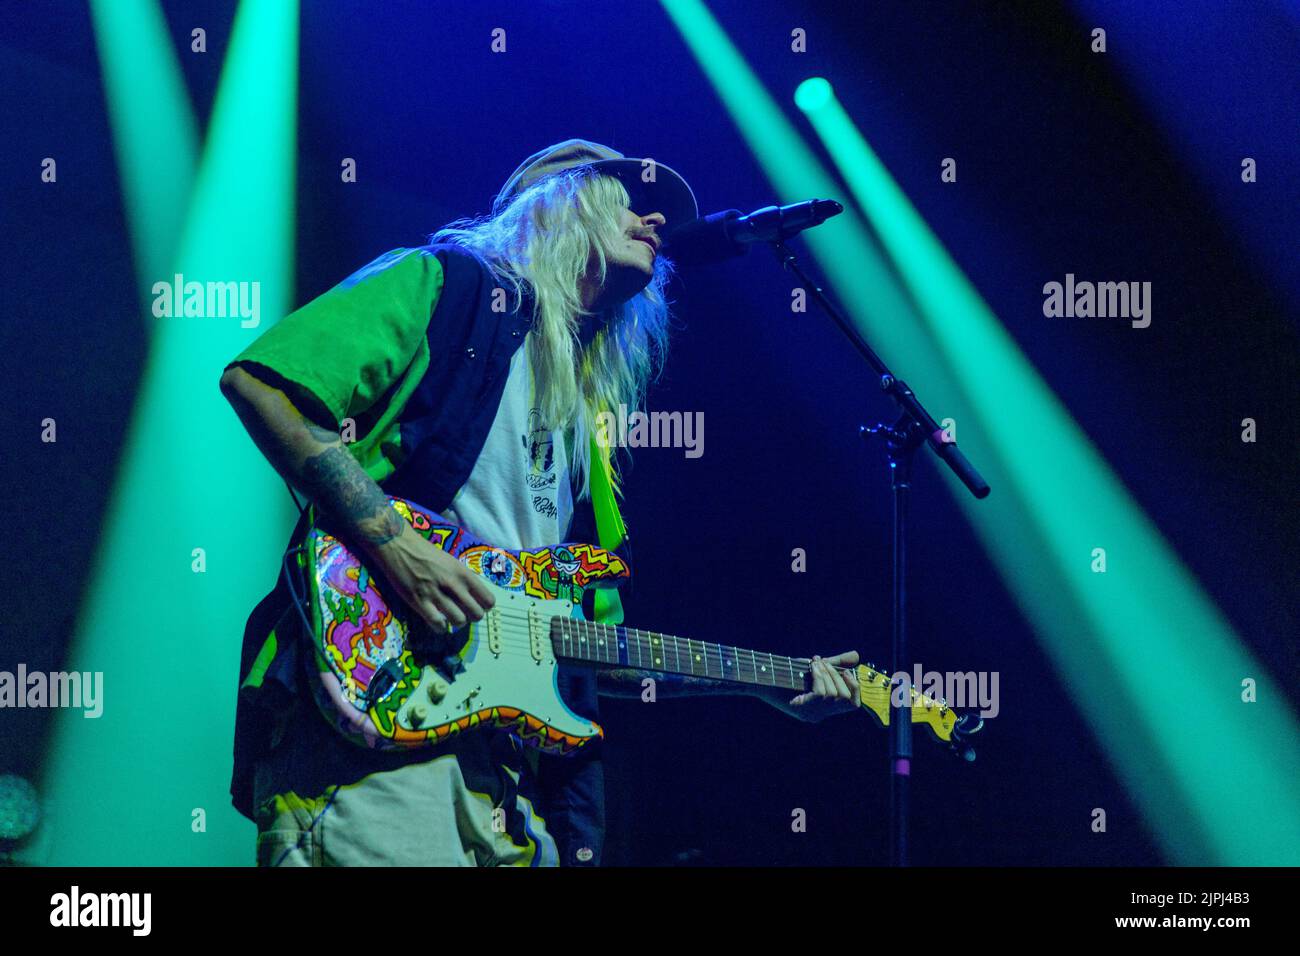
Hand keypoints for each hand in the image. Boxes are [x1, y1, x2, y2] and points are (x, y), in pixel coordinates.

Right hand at [366, 526, 494, 633]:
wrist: (399, 546)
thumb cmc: (425, 552)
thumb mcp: (451, 562)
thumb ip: (462, 578)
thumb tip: (472, 597)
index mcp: (463, 572)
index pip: (487, 599)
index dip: (485, 606)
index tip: (478, 606)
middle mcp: (453, 583)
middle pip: (476, 613)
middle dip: (472, 618)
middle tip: (465, 614)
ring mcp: (436, 593)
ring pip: (459, 620)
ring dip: (457, 623)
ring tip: (451, 619)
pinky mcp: (419, 601)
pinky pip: (436, 623)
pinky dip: (440, 628)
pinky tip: (438, 623)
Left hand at [759, 651, 860, 722]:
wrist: (759, 676)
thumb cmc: (785, 671)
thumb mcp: (815, 668)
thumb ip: (835, 664)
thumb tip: (857, 656)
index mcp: (822, 709)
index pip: (853, 705)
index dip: (855, 688)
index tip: (846, 671)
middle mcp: (818, 715)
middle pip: (845, 698)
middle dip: (836, 675)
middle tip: (822, 662)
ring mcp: (810, 715)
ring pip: (834, 695)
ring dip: (826, 673)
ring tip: (815, 662)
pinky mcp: (801, 710)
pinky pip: (821, 694)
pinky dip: (819, 677)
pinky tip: (812, 667)